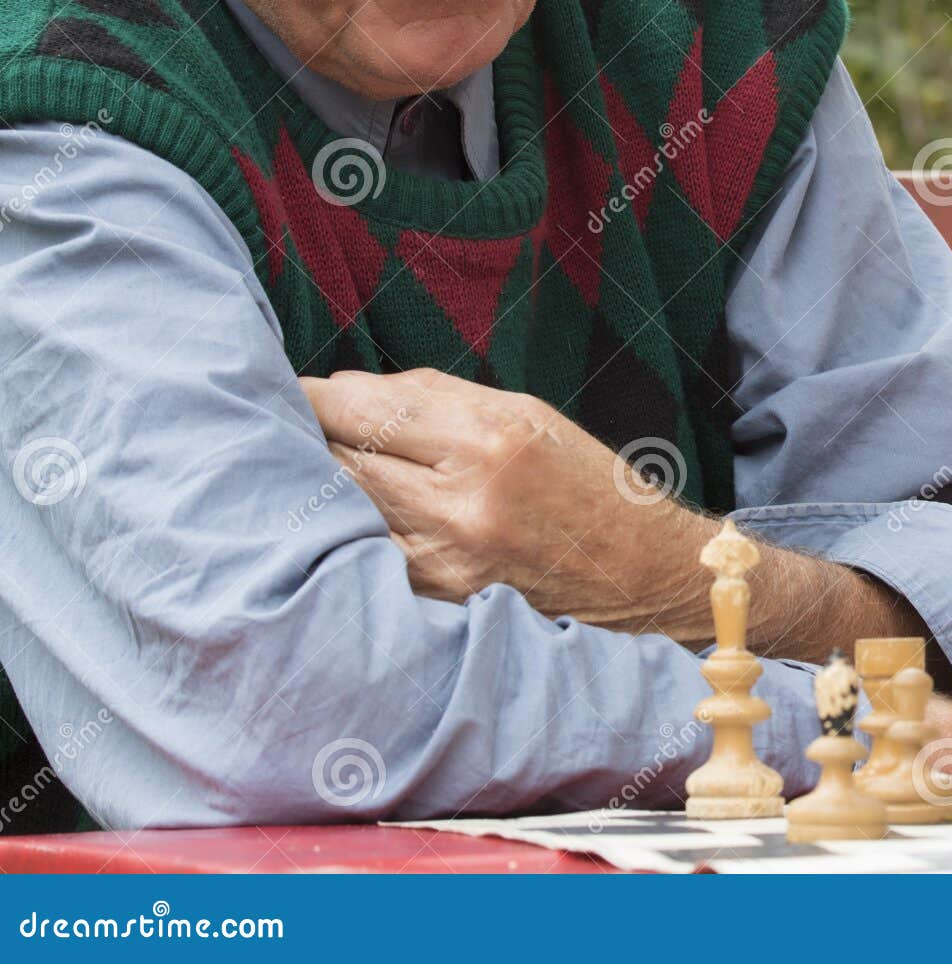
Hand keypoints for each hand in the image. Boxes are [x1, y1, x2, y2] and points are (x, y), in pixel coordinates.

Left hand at [297, 369, 933, 663]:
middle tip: (272, 426)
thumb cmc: (586, 484)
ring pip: (344, 511)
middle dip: (304, 438)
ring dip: (317, 489)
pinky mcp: (441, 600)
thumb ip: (436, 398)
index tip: (283, 388)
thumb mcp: (525, 414)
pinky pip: (370, 555)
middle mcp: (462, 501)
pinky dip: (350, 535)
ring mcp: (446, 559)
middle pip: (339, 458)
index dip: (312, 395)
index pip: (364, 406)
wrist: (642, 573)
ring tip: (296, 471)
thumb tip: (347, 391)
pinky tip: (341, 523)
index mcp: (487, 437)